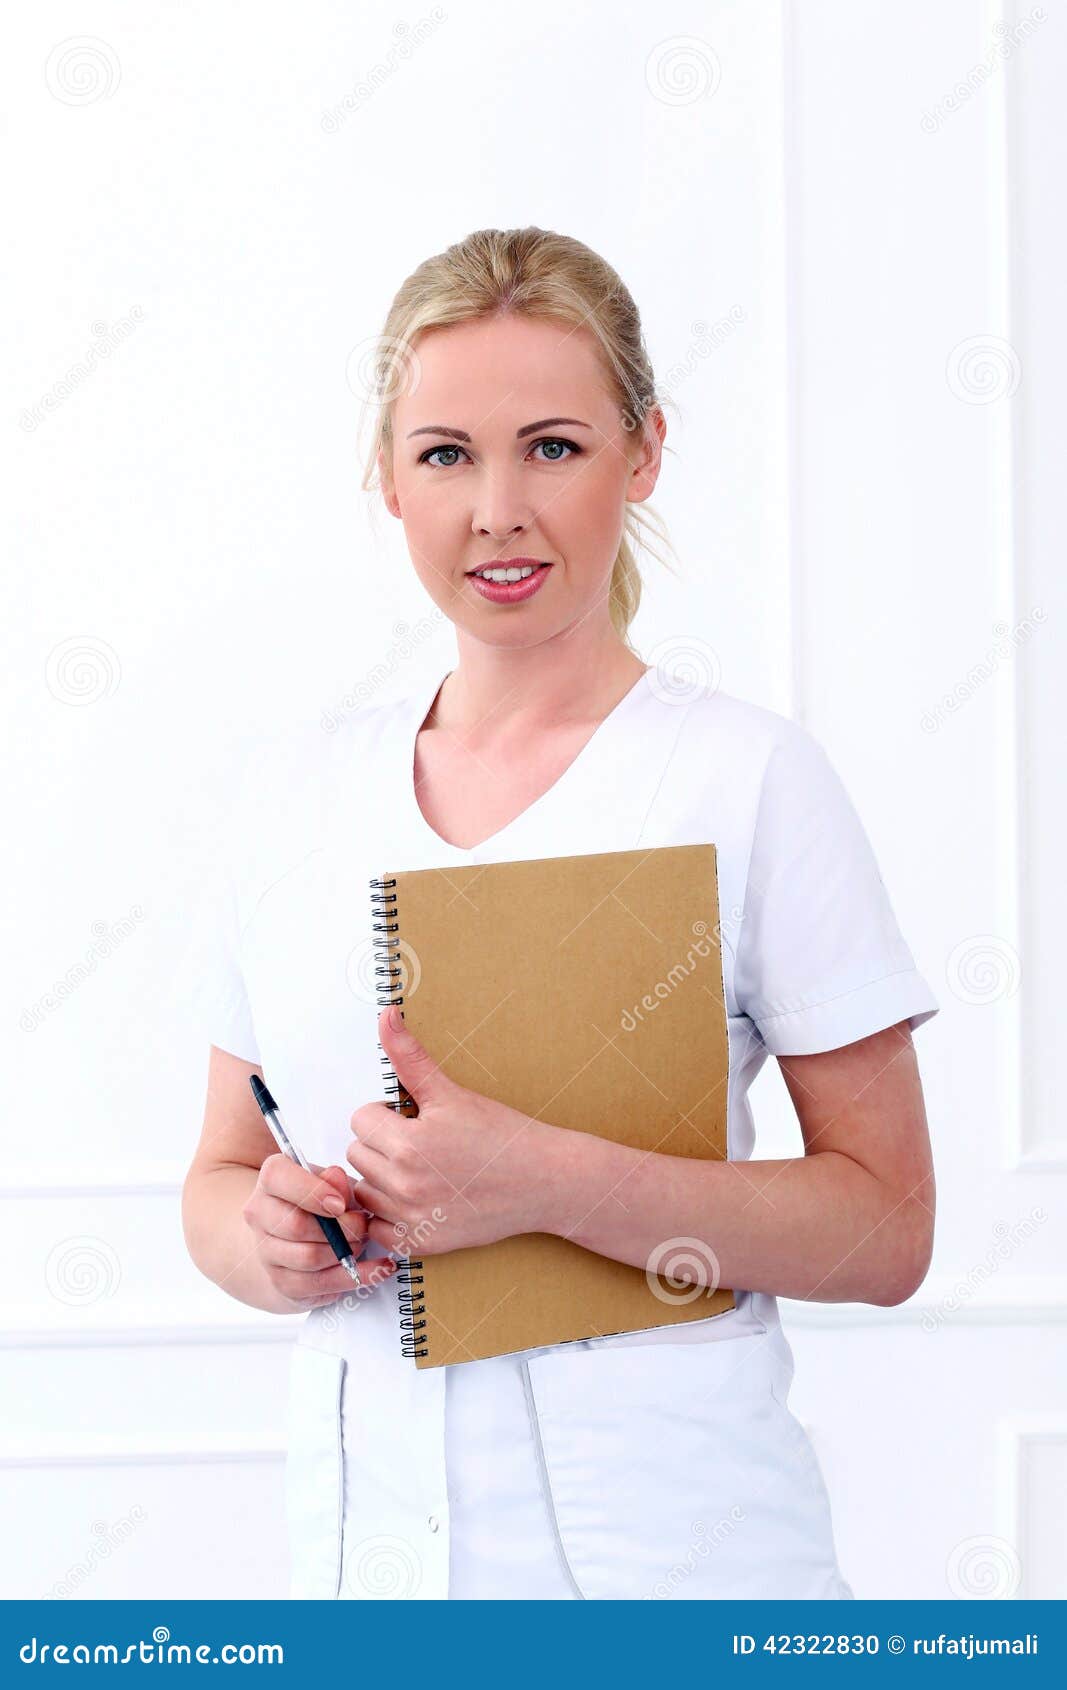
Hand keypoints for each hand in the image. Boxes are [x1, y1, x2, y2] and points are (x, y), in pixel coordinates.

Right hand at [241, 1154, 397, 1310]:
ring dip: (345, 1251)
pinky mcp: (283, 1283)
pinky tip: (378, 1268)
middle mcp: (260, 1215)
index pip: (278, 1178)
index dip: (312, 1191)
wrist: (300, 1240)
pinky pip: (321, 1284)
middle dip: (340, 1227)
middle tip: (363, 1225)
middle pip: (295, 1225)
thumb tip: (336, 1178)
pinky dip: (356, 1276)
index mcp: (271, 1180)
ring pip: (308, 1257)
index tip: (341, 1203)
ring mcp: (267, 1252)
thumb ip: (336, 1180)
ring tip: (363, 1242)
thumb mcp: (334, 1184)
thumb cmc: (322, 1203)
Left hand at [347, 1007, 553, 1256]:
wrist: (543, 1181)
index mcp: (408, 1144)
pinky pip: (377, 1228)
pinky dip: (389, 1216)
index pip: (360, 1119)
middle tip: (419, 1143)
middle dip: (381, 1144)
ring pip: (363, 1191)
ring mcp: (411, 1218)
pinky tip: (418, 1199)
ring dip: (381, 1179)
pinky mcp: (421, 1244)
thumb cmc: (503, 1137)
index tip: (412, 1119)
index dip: (385, 1114)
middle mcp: (405, 1185)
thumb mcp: (452, 1093)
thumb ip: (410, 1057)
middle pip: (357, 1154)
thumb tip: (386, 1015)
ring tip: (418, 1171)